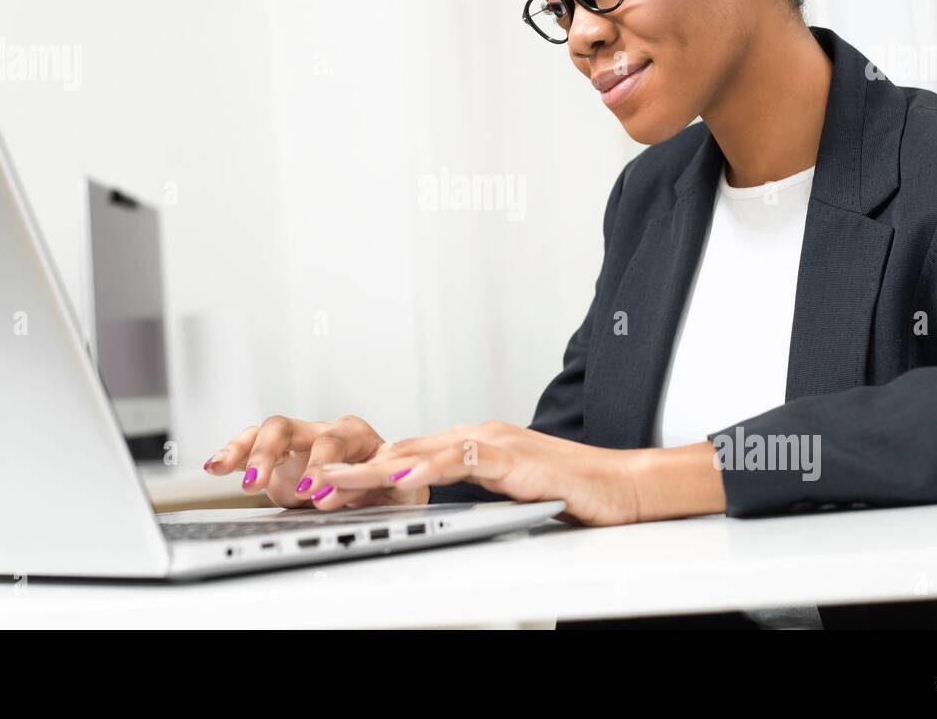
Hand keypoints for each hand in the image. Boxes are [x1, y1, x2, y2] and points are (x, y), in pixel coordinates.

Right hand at [203, 415, 429, 510]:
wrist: (383, 488)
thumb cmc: (391, 485)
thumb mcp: (401, 490)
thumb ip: (390, 488)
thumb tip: (370, 489)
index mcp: (357, 436)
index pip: (337, 441)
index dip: (323, 466)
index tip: (315, 492)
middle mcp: (324, 432)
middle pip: (295, 428)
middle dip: (273, 455)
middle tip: (263, 484)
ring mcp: (298, 441)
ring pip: (269, 432)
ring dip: (250, 453)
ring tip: (235, 475)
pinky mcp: (277, 456)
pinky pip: (251, 446)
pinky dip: (232, 454)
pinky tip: (215, 467)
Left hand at [313, 420, 640, 525]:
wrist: (626, 487)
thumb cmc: (575, 493)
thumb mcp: (508, 494)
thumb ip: (474, 490)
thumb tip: (437, 499)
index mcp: (475, 445)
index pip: (408, 455)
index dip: (364, 472)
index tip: (326, 488)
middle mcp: (480, 437)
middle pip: (403, 449)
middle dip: (353, 469)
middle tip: (310, 484)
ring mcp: (497, 443)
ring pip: (421, 451)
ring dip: (372, 469)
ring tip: (332, 483)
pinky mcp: (516, 458)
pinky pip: (463, 460)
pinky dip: (426, 466)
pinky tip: (398, 475)